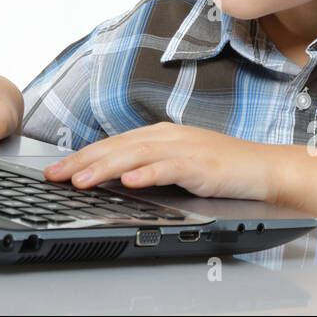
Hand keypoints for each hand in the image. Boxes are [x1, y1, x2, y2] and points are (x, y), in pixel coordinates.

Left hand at [43, 122, 282, 202]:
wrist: (263, 167)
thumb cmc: (221, 167)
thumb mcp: (177, 163)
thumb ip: (148, 165)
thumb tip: (113, 177)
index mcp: (159, 135)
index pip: (112, 144)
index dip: (81, 156)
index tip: (55, 170)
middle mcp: (167, 137)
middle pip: (117, 147)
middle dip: (82, 161)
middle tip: (53, 175)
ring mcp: (184, 148)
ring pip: (137, 155)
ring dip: (106, 168)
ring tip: (81, 180)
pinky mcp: (202, 165)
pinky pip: (170, 168)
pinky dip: (148, 173)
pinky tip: (130, 181)